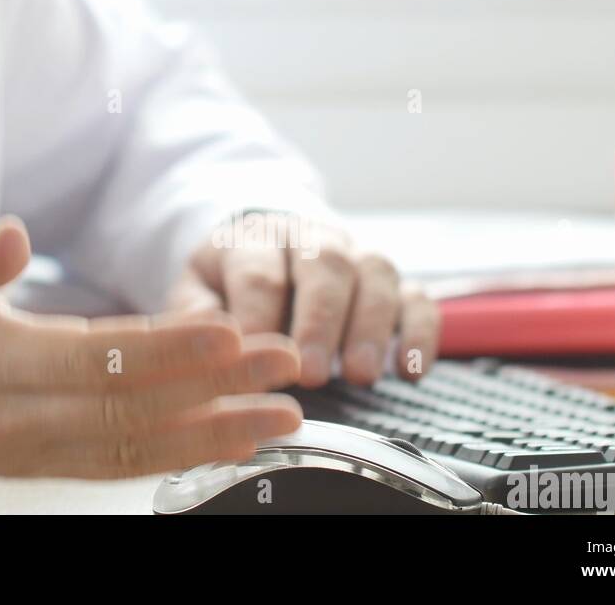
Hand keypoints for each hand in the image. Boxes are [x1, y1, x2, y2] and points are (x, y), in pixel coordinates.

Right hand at [0, 217, 300, 483]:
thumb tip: (15, 239)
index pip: (102, 358)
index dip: (172, 350)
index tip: (235, 334)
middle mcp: (18, 421)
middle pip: (135, 411)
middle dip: (218, 394)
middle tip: (287, 374)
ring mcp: (29, 453)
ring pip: (134, 452)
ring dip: (212, 436)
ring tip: (278, 420)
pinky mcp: (37, 465)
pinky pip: (115, 468)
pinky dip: (174, 457)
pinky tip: (223, 443)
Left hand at [169, 214, 438, 387]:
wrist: (264, 247)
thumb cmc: (226, 283)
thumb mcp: (195, 290)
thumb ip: (193, 314)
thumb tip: (204, 339)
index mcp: (255, 240)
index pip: (261, 271)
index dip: (260, 315)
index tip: (256, 358)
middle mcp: (312, 239)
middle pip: (326, 266)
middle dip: (321, 321)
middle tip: (313, 374)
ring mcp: (357, 257)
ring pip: (376, 275)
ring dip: (372, 326)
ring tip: (361, 375)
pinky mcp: (392, 282)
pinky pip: (418, 298)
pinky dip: (421, 332)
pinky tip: (412, 370)